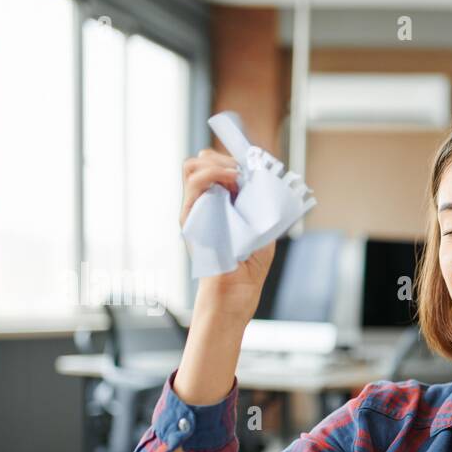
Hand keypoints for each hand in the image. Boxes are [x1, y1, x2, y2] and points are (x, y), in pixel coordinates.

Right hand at [180, 148, 274, 311]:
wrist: (237, 293)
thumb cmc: (249, 266)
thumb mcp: (261, 227)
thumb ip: (258, 202)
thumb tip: (261, 176)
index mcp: (220, 204)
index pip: (215, 167)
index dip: (231, 159)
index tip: (251, 165)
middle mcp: (203, 204)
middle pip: (200, 162)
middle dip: (223, 158)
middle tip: (243, 172)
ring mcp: (194, 210)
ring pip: (193, 167)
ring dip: (218, 164)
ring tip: (237, 175)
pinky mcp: (190, 219)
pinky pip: (194, 185)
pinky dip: (213, 175)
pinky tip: (232, 181)